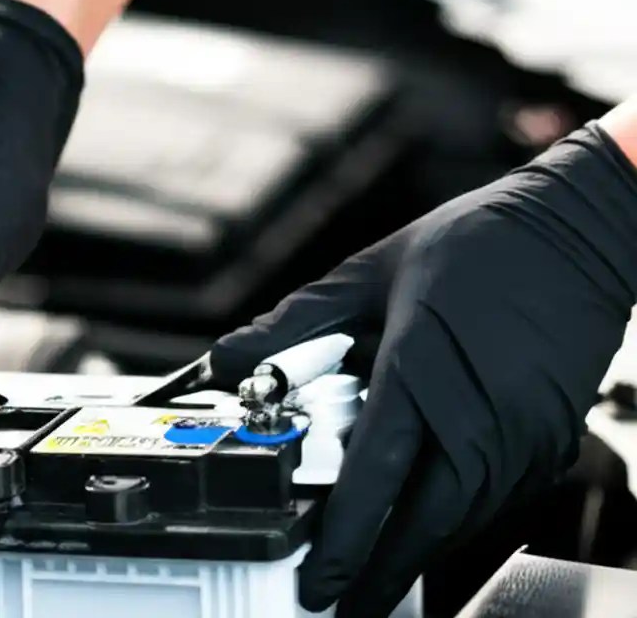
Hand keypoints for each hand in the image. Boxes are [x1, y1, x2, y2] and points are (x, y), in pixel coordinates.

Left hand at [212, 123, 636, 616]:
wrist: (580, 230)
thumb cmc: (477, 245)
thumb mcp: (368, 273)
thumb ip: (294, 325)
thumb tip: (230, 359)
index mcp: (421, 368)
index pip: (374, 475)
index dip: (342, 538)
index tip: (317, 579)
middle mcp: (479, 412)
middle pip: (425, 521)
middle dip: (379, 574)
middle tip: (343, 607)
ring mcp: (524, 431)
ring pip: (464, 520)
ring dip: (417, 556)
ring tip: (376, 584)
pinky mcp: (549, 438)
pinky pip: (497, 501)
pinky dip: (456, 525)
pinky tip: (425, 533)